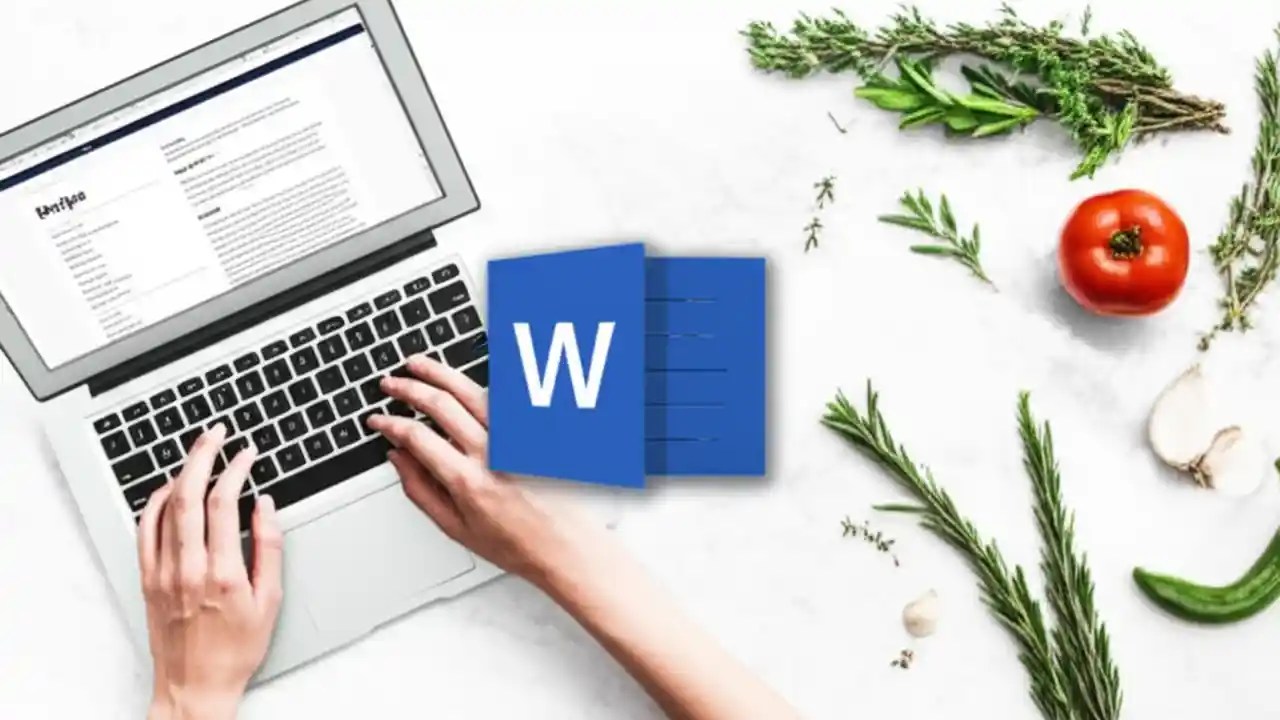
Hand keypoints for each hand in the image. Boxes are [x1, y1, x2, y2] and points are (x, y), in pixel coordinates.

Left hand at [138, 425, 283, 719]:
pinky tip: (169, 490)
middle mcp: (188, 568)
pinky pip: (145, 529)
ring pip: (165, 507)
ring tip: (196, 453)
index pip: (225, 503)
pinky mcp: (147, 579)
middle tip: (216, 434)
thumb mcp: (270, 600)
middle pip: (190, 494)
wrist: (195, 685)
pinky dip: (155, 502)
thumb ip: (269, 549)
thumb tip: (266, 507)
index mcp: (223, 572)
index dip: (236, 469)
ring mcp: (163, 572)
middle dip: (203, 455)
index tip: (246, 454)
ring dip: (181, 473)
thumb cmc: (236, 649)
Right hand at [368, 355, 595, 587]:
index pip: (417, 437)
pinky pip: (499, 402)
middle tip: (391, 383)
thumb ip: (420, 490)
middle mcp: (491, 454)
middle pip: (442, 404)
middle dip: (409, 388)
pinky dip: (474, 387)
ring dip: (440, 373)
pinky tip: (459, 381)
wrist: (565, 547)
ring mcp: (514, 440)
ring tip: (417, 365)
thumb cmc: (517, 543)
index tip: (377, 419)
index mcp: (468, 481)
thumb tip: (398, 459)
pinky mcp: (531, 434)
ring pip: (471, 392)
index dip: (390, 423)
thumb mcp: (456, 528)